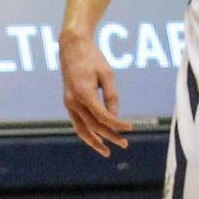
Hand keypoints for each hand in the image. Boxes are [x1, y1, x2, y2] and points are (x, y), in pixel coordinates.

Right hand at [61, 30, 130, 155]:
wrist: (72, 46)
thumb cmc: (92, 58)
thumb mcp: (107, 74)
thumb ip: (111, 96)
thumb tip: (116, 116)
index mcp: (83, 93)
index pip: (103, 116)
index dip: (118, 125)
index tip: (130, 128)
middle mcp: (73, 101)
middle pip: (93, 126)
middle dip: (110, 136)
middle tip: (125, 144)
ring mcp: (68, 103)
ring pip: (81, 129)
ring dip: (94, 141)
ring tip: (106, 151)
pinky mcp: (68, 102)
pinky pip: (77, 122)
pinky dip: (86, 132)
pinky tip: (97, 138)